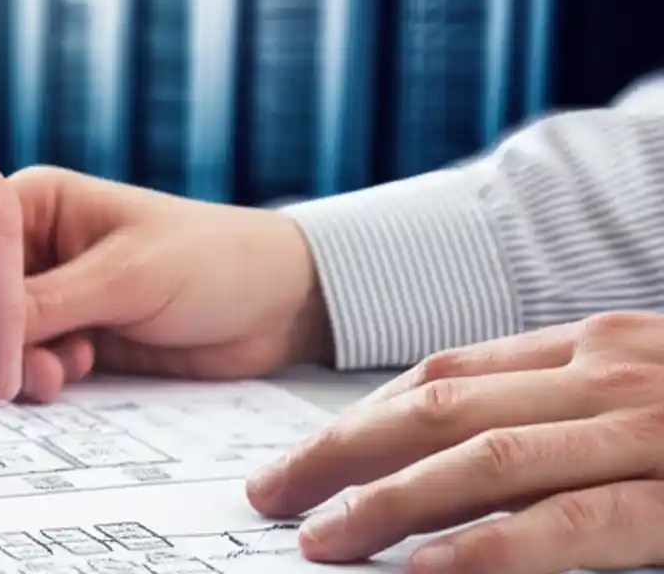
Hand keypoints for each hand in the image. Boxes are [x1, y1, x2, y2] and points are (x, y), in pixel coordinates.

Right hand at [0, 166, 332, 401]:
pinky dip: (35, 382)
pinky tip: (70, 378)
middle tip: (20, 376)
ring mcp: (53, 300)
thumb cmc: (212, 261)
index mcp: (36, 205)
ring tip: (54, 378)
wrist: (278, 306)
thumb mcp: (124, 277)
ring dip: (12, 368)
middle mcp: (35, 250)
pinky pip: (28, 369)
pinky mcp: (73, 341)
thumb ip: (47, 304)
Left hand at [247, 312, 663, 573]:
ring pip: (486, 459)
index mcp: (589, 347)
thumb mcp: (642, 390)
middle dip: (341, 453)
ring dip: (390, 501)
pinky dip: (494, 545)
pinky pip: (574, 522)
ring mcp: (642, 431)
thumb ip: (558, 408)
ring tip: (323, 540)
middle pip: (440, 408)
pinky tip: (429, 568)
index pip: (443, 374)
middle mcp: (603, 376)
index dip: (359, 418)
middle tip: (273, 493)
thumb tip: (456, 456)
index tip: (300, 457)